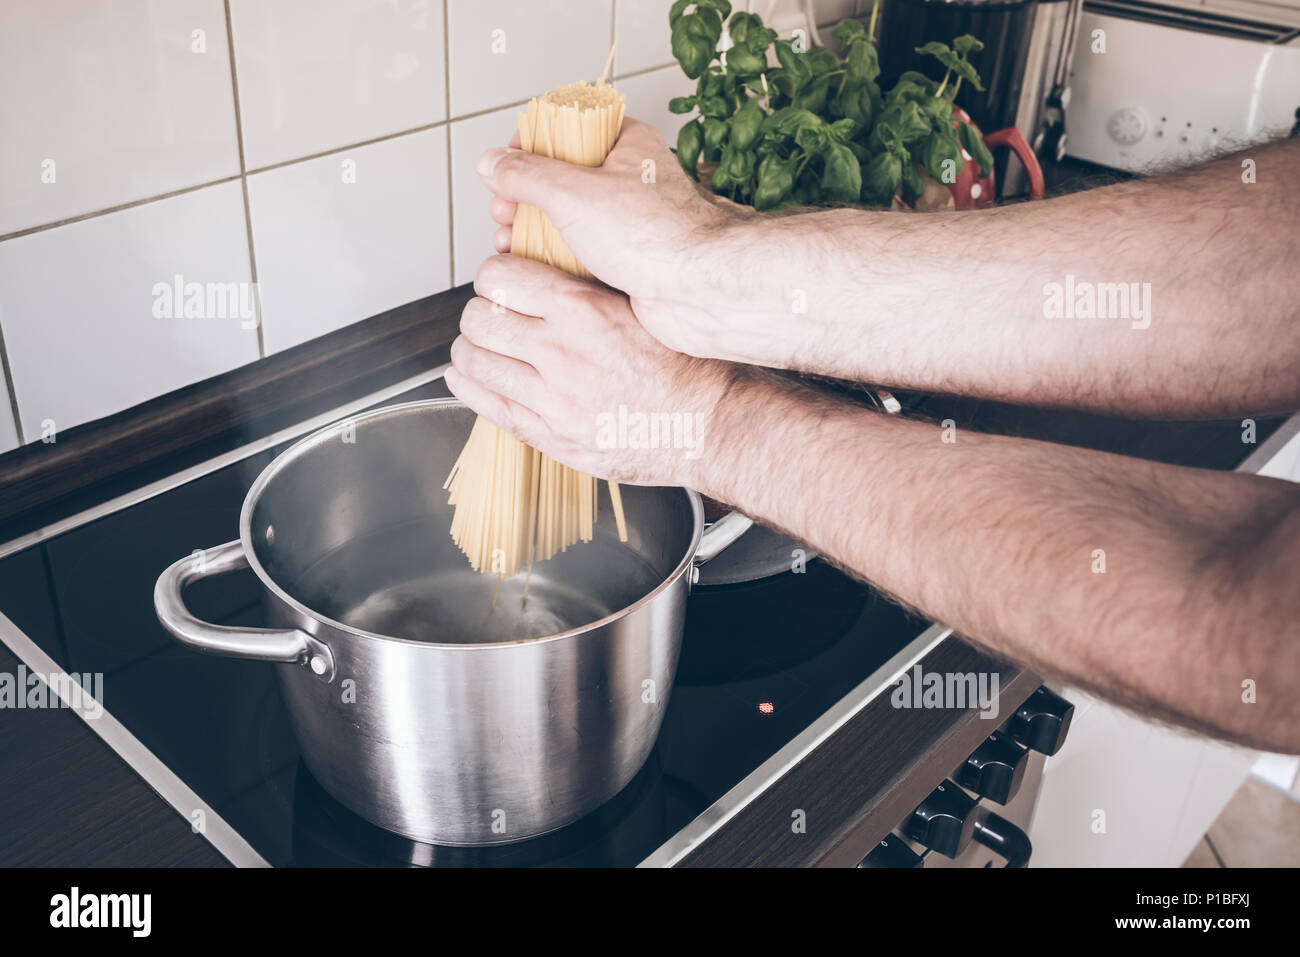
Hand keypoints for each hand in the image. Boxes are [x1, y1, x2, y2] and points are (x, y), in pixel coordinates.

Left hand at [444, 254, 739, 487]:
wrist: (709, 424)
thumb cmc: (686, 365)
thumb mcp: (638, 306)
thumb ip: (589, 291)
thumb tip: (543, 272)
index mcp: (583, 310)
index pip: (498, 277)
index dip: (494, 278)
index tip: (501, 285)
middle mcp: (562, 352)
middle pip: (477, 318)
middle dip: (479, 313)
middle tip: (490, 318)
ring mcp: (553, 398)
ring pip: (475, 361)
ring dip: (472, 351)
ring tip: (482, 348)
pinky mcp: (553, 435)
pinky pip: (488, 406)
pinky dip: (470, 387)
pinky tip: (470, 377)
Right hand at [477, 118, 764, 362]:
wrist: (701, 291)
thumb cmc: (657, 235)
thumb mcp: (574, 193)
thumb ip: (527, 175)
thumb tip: (492, 163)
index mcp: (625, 145)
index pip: (567, 128)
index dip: (529, 145)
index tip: (505, 166)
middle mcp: (628, 180)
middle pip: (560, 178)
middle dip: (522, 196)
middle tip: (504, 212)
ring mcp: (627, 222)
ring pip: (567, 219)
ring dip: (532, 230)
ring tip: (510, 242)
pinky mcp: (627, 260)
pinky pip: (579, 254)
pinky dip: (553, 259)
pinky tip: (533, 266)